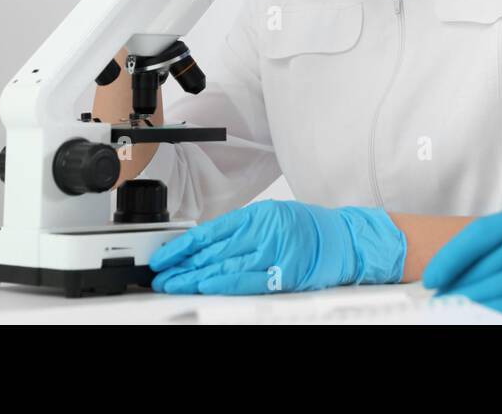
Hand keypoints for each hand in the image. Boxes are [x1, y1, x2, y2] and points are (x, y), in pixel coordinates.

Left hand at [148, 200, 405, 294]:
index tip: (162, 257)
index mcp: (256, 216)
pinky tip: (206, 285)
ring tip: (173, 284)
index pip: (209, 232)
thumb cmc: (306, 228)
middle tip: (160, 276)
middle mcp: (262, 232)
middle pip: (212, 251)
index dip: (182, 246)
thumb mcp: (270, 217)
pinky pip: (247, 280)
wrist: (341, 240)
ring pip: (224, 265)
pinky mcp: (281, 274)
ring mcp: (272, 253)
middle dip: (182, 266)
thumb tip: (204, 245)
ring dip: (194, 277)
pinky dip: (224, 282)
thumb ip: (240, 229)